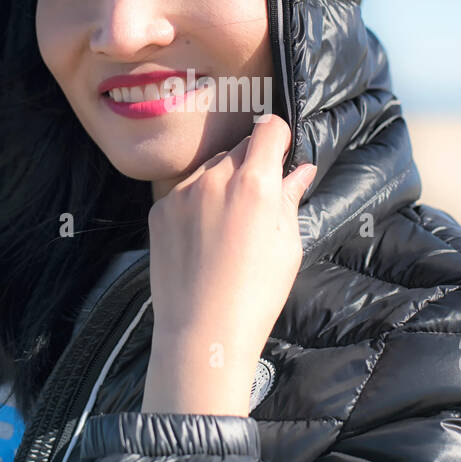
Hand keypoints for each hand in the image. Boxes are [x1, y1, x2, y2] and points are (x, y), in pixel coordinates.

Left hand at [141, 114, 315, 414]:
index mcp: (255, 184)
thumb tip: (301, 170)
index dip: (278, 138)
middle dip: (252, 163)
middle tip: (258, 200)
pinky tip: (203, 237)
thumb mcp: (288, 246)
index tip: (280, 154)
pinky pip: (184, 190)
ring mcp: (181, 193)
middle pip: (239, 147)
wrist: (203, 332)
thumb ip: (290, 199)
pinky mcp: (159, 210)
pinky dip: (196, 201)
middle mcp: (214, 178)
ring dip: (222, 181)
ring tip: (229, 225)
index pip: (268, 129)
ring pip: (209, 168)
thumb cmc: (256, 293)